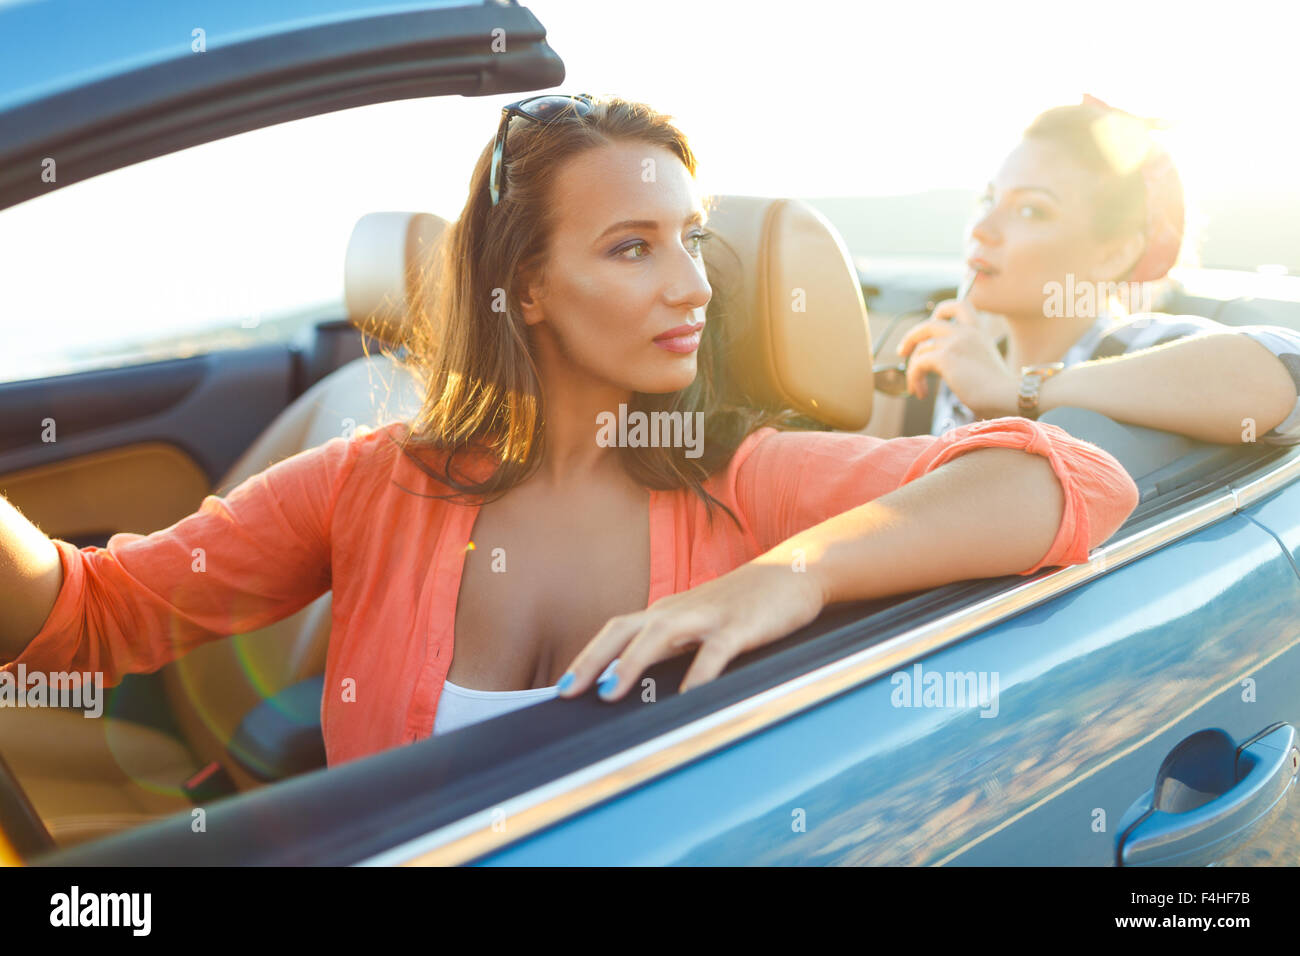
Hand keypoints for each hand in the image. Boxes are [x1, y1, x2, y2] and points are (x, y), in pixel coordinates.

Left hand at [556, 560, 826, 701]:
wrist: (793, 572)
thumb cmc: (744, 606)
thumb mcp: (700, 624)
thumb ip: (672, 647)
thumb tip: (639, 681)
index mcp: (666, 612)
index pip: (615, 631)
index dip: (586, 657)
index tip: (562, 688)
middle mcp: (679, 611)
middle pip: (623, 629)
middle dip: (592, 659)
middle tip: (567, 692)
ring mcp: (708, 617)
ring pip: (659, 634)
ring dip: (631, 661)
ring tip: (611, 692)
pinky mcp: (740, 626)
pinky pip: (715, 652)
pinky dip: (699, 674)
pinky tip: (689, 698)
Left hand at [896, 298, 1019, 417]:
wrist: (1007, 395)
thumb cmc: (998, 388)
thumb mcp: (983, 362)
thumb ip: (966, 354)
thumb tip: (940, 363)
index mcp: (978, 331)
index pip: (959, 304)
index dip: (940, 311)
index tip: (930, 325)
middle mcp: (966, 331)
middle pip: (928, 324)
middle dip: (911, 337)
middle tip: (902, 352)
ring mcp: (955, 341)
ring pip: (920, 349)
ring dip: (913, 370)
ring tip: (917, 388)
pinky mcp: (945, 356)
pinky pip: (917, 363)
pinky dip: (913, 378)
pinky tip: (920, 392)